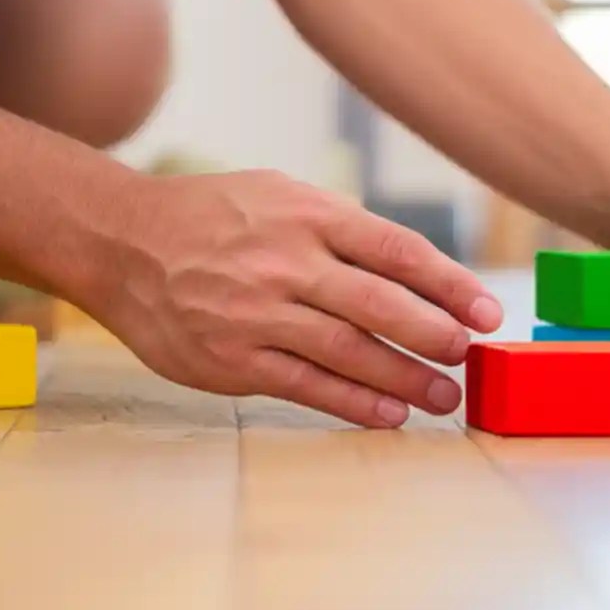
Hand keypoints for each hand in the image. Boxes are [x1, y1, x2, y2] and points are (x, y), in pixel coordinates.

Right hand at [88, 169, 502, 427]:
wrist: (122, 241)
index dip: (451, 285)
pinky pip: (305, 386)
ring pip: (348, 351)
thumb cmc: (217, 218)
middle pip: (380, 304)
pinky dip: (353, 403)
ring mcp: (255, 312)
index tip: (487, 312)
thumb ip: (346, 231)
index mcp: (309, 214)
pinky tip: (390, 413)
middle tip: (470, 356)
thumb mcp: (283, 196)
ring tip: (444, 395)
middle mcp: (285, 262)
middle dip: (435, 335)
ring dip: (405, 378)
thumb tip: (421, 275)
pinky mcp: (230, 358)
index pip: (398, 251)